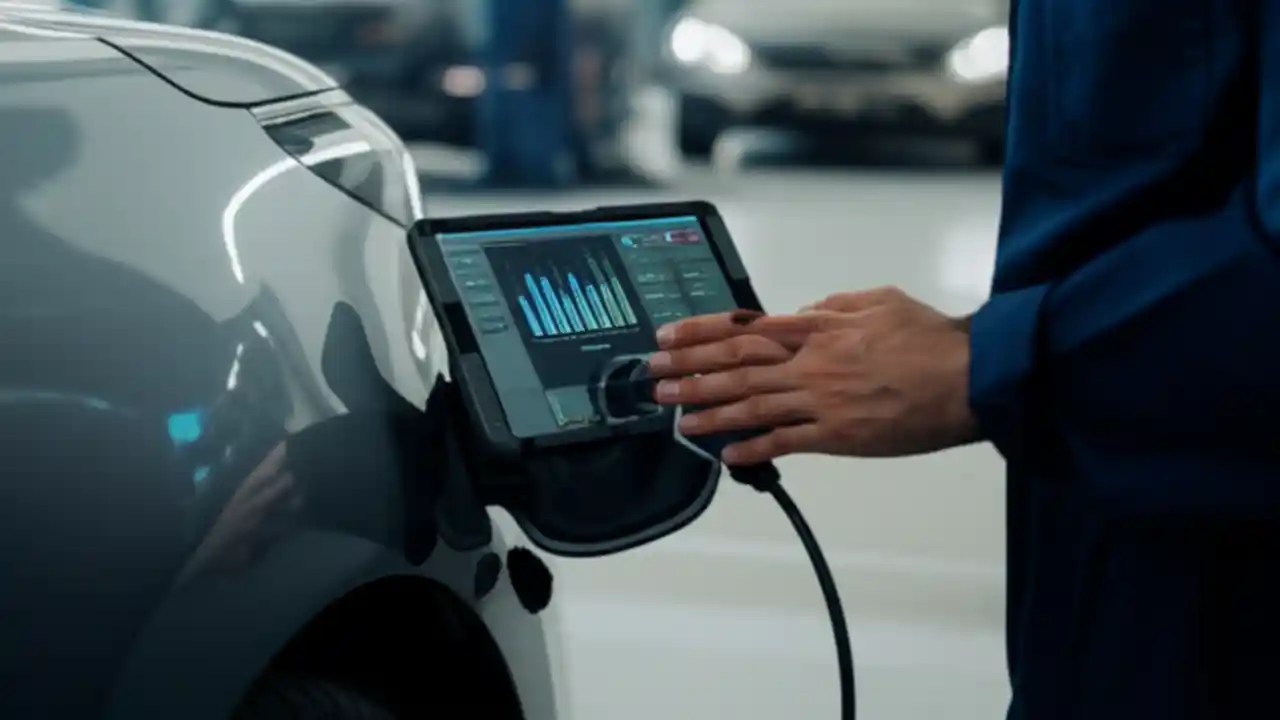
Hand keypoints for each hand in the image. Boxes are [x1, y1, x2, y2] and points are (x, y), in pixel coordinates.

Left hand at [647, 288, 980, 463]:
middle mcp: (811, 363)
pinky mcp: (838, 436)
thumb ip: (834, 304)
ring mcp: (821, 401)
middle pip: (736, 366)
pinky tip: (726, 455)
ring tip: (676, 416)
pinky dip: (753, 448)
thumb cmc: (931, 339)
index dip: (700, 333)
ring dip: (709, 410)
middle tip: (655, 377)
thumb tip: (801, 311)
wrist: (969, 376)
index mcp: (819, 328)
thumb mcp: (878, 300)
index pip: (745, 328)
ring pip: (751, 404)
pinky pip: (785, 442)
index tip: (669, 337)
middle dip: (690, 371)